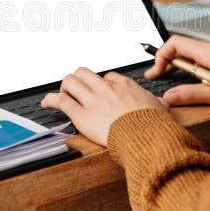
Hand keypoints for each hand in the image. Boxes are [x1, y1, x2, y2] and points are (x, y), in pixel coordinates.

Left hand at [42, 67, 168, 145]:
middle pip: (85, 72)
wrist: (147, 137)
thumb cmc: (154, 125)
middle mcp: (106, 89)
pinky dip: (51, 100)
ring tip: (63, 93)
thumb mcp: (161, 107)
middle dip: (80, 79)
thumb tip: (163, 103)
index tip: (101, 91)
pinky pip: (61, 101)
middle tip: (77, 88)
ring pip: (70, 81)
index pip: (108, 77)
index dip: (102, 84)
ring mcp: (93, 100)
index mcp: (124, 85)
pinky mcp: (82, 115)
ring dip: (65, 86)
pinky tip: (46, 103)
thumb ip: (158, 102)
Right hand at [145, 35, 209, 106]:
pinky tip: (191, 77)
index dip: (161, 56)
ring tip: (169, 76)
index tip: (156, 72)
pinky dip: (192, 65)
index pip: (175, 43)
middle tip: (156, 75)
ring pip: (193, 53)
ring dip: (179, 64)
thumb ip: (192, 95)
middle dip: (167, 62)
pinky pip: (204, 56)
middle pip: (182, 48)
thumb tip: (169, 96)